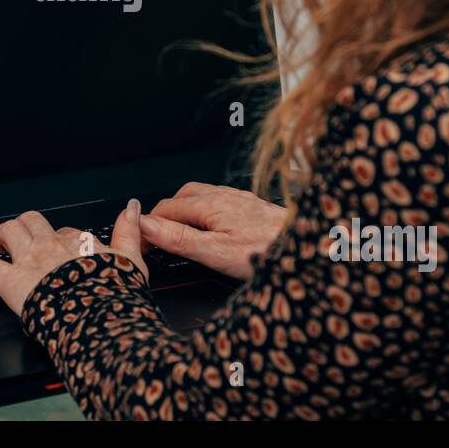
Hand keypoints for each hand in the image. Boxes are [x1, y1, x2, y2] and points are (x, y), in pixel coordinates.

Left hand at [0, 200, 148, 313]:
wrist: (99, 318)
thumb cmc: (116, 295)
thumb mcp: (132, 260)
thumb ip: (129, 232)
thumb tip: (132, 209)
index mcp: (79, 242)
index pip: (65, 232)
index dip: (59, 240)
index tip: (58, 249)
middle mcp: (52, 246)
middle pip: (32, 221)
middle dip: (25, 227)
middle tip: (20, 238)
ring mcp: (30, 260)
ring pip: (8, 232)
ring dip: (0, 236)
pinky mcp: (11, 280)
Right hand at [140, 182, 286, 280]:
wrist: (308, 245)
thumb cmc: (268, 251)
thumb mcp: (215, 252)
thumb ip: (179, 238)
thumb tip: (147, 225)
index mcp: (210, 203)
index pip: (165, 208)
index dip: (148, 226)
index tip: (140, 242)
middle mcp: (224, 195)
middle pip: (180, 197)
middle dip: (164, 215)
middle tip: (155, 238)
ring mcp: (240, 199)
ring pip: (201, 197)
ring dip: (184, 211)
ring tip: (178, 232)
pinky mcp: (252, 207)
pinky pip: (219, 201)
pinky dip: (205, 213)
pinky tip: (212, 228)